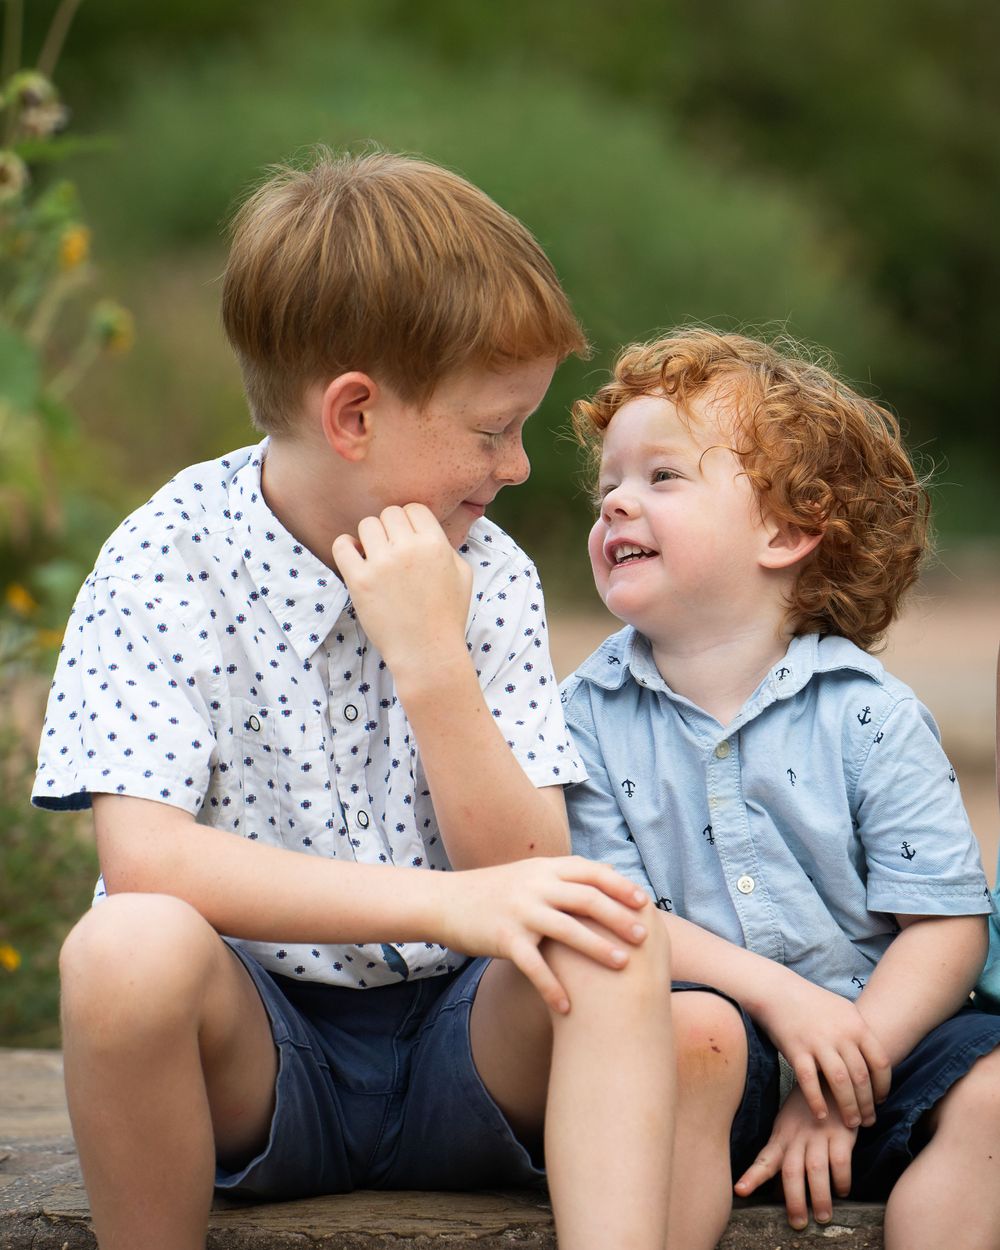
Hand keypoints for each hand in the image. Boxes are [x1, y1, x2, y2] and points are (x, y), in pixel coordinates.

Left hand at [332, 504, 472, 676]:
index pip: (414, 508)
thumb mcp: (463, 574)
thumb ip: (446, 546)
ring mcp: (382, 564)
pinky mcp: (360, 581)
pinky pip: (342, 546)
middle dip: (391, 529)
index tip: (408, 538)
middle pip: (389, 513)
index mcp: (435, 544)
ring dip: (371, 538)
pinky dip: (346, 547)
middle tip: (393, 550)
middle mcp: (408, 549)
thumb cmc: (447, 615)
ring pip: (367, 525)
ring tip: (375, 557)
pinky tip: (355, 558)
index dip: (411, 521)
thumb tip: (427, 529)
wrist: (427, 651)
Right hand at [438, 855, 651, 1013]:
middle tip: (643, 937)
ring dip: (598, 949)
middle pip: (586, 899)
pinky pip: (534, 966)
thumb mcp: (528, 874)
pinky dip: (552, 988)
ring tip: (623, 966)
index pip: (591, 872)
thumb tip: (605, 880)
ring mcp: (519, 911)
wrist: (445, 901)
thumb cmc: (493, 891)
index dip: (620, 886)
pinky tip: (568, 1008)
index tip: (645, 902)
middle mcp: (534, 886)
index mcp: (544, 868)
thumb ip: (561, 877)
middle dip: (618, 917)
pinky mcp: (503, 938)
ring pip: (567, 930)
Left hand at [735, 1086, 857, 1229]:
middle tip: (797, 1223)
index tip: (740, 1191)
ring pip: (815, 1169)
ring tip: (822, 1217)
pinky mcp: (841, 1133)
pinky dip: (842, 1180)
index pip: (765, 1158)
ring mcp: (819, 1134)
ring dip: (820, 1196)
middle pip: (791, 1171)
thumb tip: (776, 1194)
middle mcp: (797, 1137)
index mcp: (781, 1136)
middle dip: (794, 1200)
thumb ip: (782, 1157)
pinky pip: (840, 1161)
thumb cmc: (805, 1112)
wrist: (829, 1079)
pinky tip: (843, 1191)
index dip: (753, 1176)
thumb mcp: (787, 1128)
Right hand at [754, 973, 890, 1126]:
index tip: (880, 1101)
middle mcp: (840, 1034)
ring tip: (850, 1124)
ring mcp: (818, 1042)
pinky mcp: (796, 1049)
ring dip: (847, 1107)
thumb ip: (859, 1034)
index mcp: (856, 1025)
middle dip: (866, 1104)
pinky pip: (810, 1081)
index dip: (883, 1087)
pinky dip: (817, 1101)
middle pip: (861, 1077)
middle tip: (868, 1121)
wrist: (778, 990)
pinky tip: (821, 1115)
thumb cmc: (812, 1003)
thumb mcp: (843, 1010)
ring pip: (840, 1083)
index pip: (880, 1063)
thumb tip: (876, 1063)